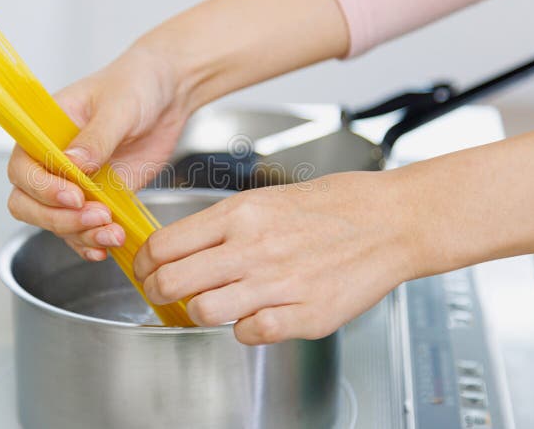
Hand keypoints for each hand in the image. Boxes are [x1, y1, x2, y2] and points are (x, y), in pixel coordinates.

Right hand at [6, 45, 190, 261]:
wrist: (167, 94)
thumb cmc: (135, 85)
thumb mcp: (118, 105)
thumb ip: (96, 137)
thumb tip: (72, 165)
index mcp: (43, 130)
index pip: (23, 168)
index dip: (42, 187)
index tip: (74, 194)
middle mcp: (51, 160)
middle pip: (28, 203)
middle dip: (59, 218)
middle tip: (96, 216)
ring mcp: (73, 182)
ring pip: (55, 222)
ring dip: (80, 234)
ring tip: (113, 233)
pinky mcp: (98, 197)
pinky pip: (81, 229)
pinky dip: (91, 241)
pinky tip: (107, 245)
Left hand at [133, 171, 418, 344]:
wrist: (390, 221)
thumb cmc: (332, 207)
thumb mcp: (265, 198)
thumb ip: (222, 225)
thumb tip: (180, 249)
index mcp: (240, 214)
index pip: (163, 245)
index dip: (143, 263)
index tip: (144, 269)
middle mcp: (253, 247)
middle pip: (171, 281)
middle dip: (156, 291)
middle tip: (162, 293)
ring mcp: (278, 283)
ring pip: (203, 311)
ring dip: (198, 312)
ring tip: (210, 304)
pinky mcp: (305, 315)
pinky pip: (249, 334)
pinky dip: (244, 329)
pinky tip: (255, 314)